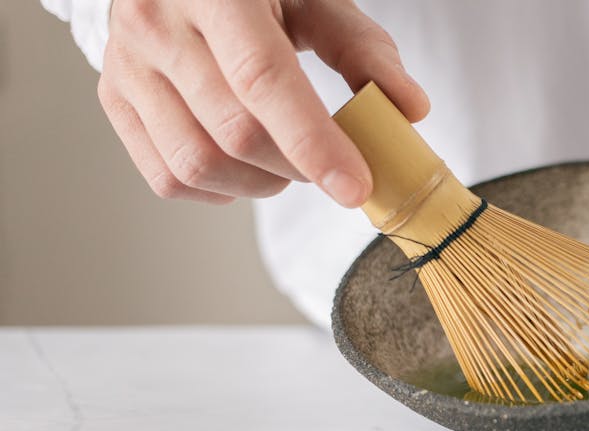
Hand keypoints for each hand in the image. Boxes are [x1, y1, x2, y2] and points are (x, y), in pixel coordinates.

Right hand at [99, 0, 428, 205]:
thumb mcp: (316, 0)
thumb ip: (363, 51)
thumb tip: (410, 110)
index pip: (262, 78)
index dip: (313, 140)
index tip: (356, 185)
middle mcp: (157, 22)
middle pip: (235, 131)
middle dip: (297, 166)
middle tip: (331, 164)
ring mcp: (127, 63)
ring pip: (197, 163)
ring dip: (261, 184)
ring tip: (288, 165)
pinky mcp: (114, 99)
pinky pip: (166, 177)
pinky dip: (219, 191)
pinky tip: (246, 170)